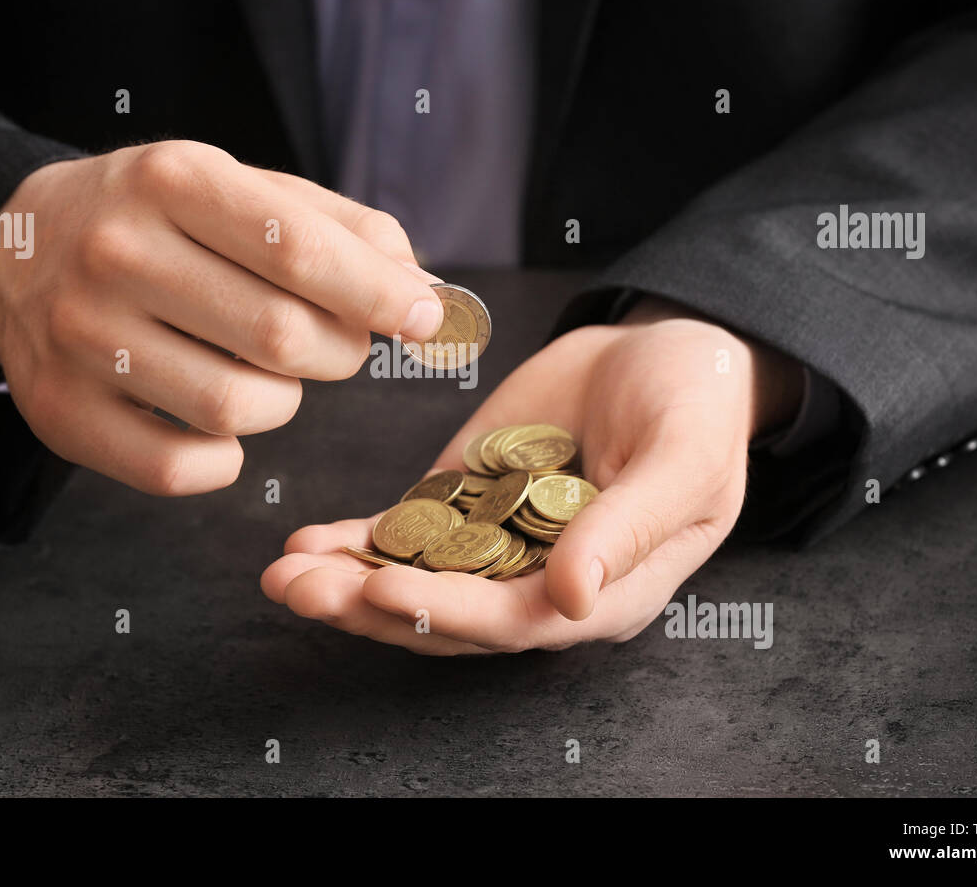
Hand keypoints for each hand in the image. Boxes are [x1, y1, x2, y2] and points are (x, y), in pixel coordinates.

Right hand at [0, 141, 443, 494]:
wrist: (19, 249)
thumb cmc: (161, 220)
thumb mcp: (242, 188)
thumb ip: (340, 228)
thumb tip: (425, 289)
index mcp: (171, 179)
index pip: (299, 250)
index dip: (380, 294)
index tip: (427, 319)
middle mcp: (115, 252)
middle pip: (281, 337)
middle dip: (338, 352)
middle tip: (334, 343)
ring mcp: (79, 336)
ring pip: (236, 408)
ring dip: (281, 403)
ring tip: (266, 375)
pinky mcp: (61, 410)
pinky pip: (179, 468)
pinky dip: (224, 459)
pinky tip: (218, 424)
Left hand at [262, 296, 802, 653]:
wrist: (662, 354)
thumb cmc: (694, 407)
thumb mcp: (683, 460)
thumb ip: (630, 529)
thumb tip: (572, 598)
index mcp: (603, 592)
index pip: (516, 621)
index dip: (447, 613)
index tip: (381, 590)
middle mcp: (540, 583)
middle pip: (448, 616)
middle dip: (370, 607)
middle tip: (300, 591)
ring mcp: (496, 544)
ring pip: (413, 582)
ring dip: (345, 584)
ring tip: (282, 575)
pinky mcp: (465, 503)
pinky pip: (403, 535)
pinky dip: (353, 542)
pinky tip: (305, 542)